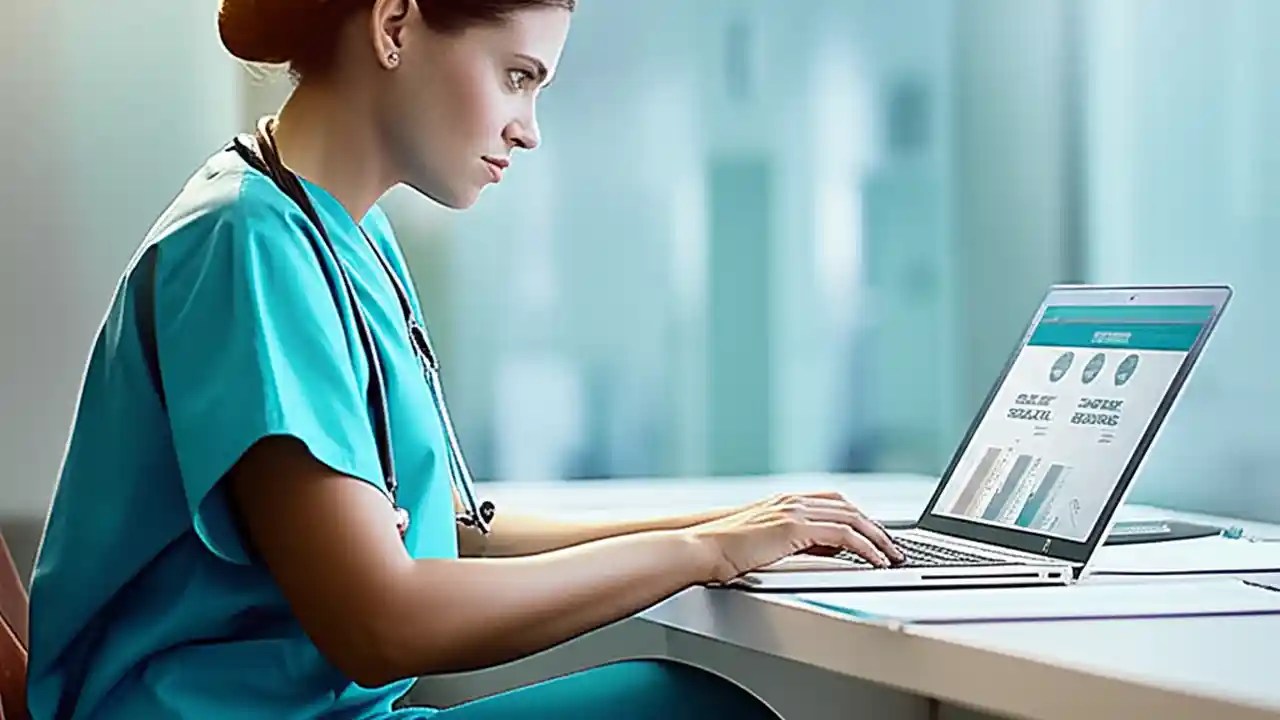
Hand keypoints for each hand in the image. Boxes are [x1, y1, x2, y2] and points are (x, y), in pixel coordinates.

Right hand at [689, 491, 904, 583]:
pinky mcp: (795, 528)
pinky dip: (866, 548)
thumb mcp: (764, 542)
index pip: (833, 502)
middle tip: (892, 546)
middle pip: (848, 506)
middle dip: (874, 526)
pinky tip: (875, 561)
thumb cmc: (722, 550)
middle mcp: (792, 501)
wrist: (701, 548)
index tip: (874, 534)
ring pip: (852, 518)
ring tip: (892, 556)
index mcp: (784, 502)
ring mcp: (794, 511)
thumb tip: (822, 551)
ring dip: (877, 537)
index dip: (858, 516)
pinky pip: (844, 535)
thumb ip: (792, 541)